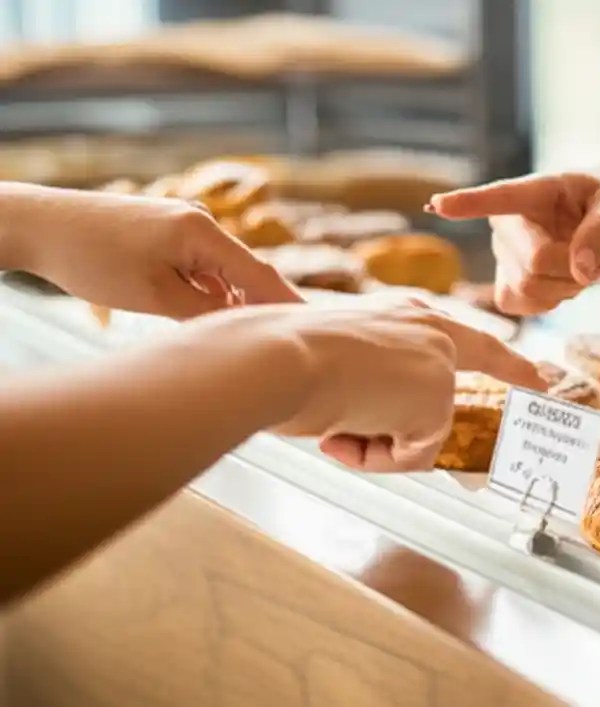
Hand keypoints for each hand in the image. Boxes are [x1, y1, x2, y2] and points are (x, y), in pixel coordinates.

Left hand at [17, 186, 299, 317]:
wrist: (39, 226)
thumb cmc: (92, 258)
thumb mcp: (155, 297)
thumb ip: (205, 313)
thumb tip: (241, 330)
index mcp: (203, 231)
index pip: (261, 275)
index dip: (289, 305)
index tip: (315, 331)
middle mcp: (200, 222)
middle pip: (246, 273)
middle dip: (264, 309)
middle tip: (288, 346)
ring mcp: (182, 225)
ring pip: (223, 273)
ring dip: (233, 304)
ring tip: (250, 340)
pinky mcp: (165, 232)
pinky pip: (202, 266)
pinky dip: (209, 292)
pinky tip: (211, 318)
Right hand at [190, 294, 546, 471]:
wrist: (277, 358)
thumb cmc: (283, 360)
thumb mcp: (333, 366)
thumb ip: (365, 389)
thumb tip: (355, 433)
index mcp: (404, 315)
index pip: (469, 340)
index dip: (507, 361)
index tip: (539, 377)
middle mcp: (431, 329)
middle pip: (455, 389)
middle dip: (438, 419)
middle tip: (518, 402)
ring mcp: (439, 361)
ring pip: (419, 434)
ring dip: (374, 446)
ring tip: (334, 426)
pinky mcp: (438, 396)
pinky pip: (413, 454)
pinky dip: (376, 458)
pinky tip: (345, 432)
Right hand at [429, 173, 599, 314]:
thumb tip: (581, 271)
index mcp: (530, 192)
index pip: (498, 197)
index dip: (468, 203)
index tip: (439, 204)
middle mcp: (506, 224)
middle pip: (536, 262)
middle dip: (578, 270)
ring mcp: (502, 256)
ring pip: (532, 289)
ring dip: (572, 288)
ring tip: (592, 267)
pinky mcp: (507, 284)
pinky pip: (525, 306)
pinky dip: (558, 301)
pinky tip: (572, 282)